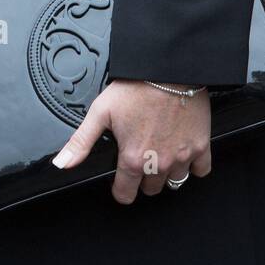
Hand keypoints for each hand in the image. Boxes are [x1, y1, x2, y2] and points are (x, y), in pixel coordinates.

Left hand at [52, 79, 210, 203]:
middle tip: (140, 157)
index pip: (125, 194)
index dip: (120, 189)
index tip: (121, 180)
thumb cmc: (135, 87)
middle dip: (143, 178)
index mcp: (133, 159)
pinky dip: (193, 165)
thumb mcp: (100, 112)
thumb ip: (81, 142)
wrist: (168, 70)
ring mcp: (183, 157)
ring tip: (160, 153)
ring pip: (175, 182)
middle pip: (150, 190)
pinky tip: (182, 151)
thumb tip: (62, 164)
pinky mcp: (201, 147)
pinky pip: (200, 171)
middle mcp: (159, 163)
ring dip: (167, 173)